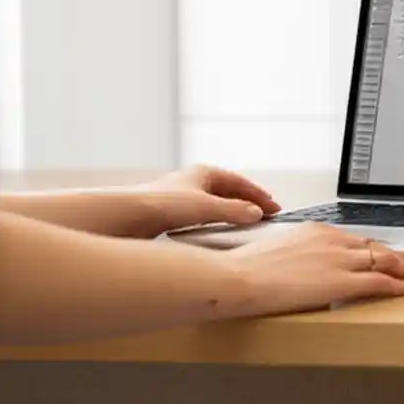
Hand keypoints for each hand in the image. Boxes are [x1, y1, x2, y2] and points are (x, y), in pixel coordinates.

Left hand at [141, 165, 282, 235]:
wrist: (127, 217)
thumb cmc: (165, 205)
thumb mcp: (207, 207)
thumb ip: (234, 211)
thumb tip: (257, 214)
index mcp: (204, 172)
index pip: (240, 182)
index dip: (259, 195)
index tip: (275, 208)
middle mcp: (194, 181)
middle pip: (228, 190)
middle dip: (247, 201)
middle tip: (265, 213)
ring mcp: (182, 196)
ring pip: (216, 203)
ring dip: (232, 211)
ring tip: (246, 223)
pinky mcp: (172, 213)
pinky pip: (203, 215)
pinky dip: (217, 220)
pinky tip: (219, 231)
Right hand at [221, 223, 403, 316]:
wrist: (237, 277)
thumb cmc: (246, 270)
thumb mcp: (278, 253)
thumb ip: (299, 258)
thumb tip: (305, 272)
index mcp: (317, 231)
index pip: (357, 240)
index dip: (376, 250)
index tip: (385, 256)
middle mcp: (333, 240)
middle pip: (377, 247)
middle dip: (399, 258)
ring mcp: (339, 259)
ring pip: (386, 261)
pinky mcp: (341, 281)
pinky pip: (380, 282)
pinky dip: (400, 285)